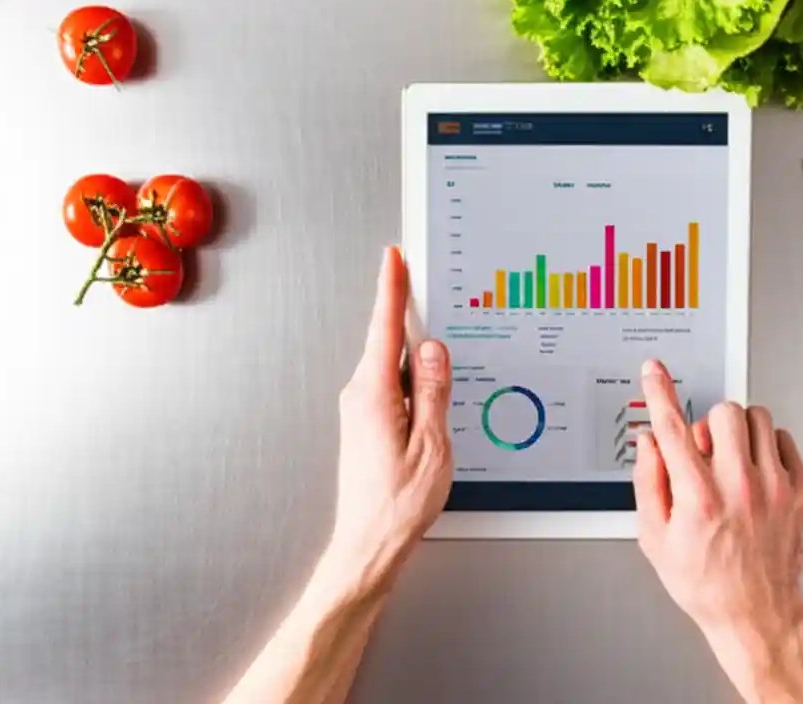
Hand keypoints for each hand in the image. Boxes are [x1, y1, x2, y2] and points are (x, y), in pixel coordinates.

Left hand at [331, 246, 452, 581]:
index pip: (383, 327)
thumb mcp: (432, 443)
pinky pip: (393, 388)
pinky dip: (414, 385)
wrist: (369, 543)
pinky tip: (432, 406)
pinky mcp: (364, 423)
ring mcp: (359, 409)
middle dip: (413, 324)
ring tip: (443, 384)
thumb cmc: (397, 504)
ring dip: (418, 365)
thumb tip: (433, 350)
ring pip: (394, 368)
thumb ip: (434, 390)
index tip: (393, 258)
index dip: (391, 288)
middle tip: (433, 303)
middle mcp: (359, 396)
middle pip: (390, 343)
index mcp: (373, 394)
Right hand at [635, 360, 802, 702]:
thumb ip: (648, 482)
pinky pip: (784, 440)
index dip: (660, 392)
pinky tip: (754, 470)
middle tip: (704, 448)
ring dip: (739, 429)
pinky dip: (767, 446)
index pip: (673, 428)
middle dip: (709, 422)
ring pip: (758, 418)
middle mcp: (738, 486)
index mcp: (698, 496)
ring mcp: (774, 487)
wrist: (755, 613)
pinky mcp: (799, 492)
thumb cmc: (705, 583)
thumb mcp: (655, 538)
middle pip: (725, 411)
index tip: (655, 371)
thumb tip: (649, 444)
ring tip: (731, 458)